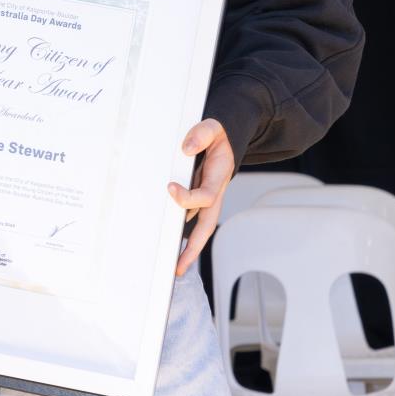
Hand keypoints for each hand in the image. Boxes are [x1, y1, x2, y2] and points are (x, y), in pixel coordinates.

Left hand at [169, 118, 235, 276]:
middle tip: (178, 268)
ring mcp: (205, 198)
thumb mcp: (213, 127)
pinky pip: (188, 217)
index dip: (187, 197)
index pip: (204, 196)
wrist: (227, 138)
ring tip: (171, 267)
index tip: (169, 188)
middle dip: (193, 249)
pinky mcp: (197, 197)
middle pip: (206, 227)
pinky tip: (167, 242)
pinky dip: (180, 230)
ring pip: (197, 228)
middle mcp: (213, 194)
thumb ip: (202, 133)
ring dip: (186, 247)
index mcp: (218, 179)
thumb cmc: (219, 135)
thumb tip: (186, 148)